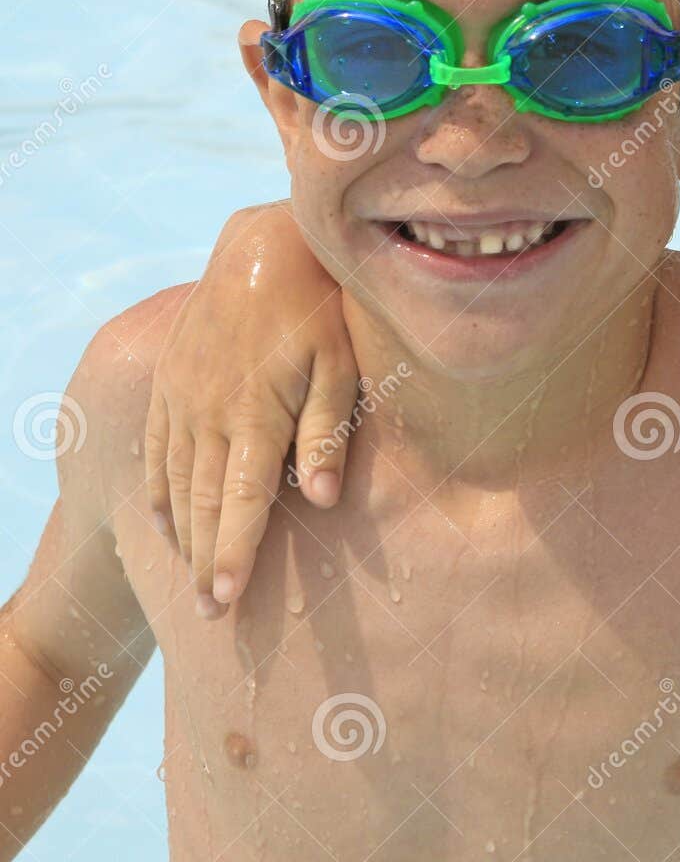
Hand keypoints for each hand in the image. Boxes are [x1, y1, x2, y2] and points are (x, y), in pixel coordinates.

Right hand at [144, 202, 356, 611]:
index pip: (239, 501)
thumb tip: (325, 497)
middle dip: (203, 561)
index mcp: (254, 414)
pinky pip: (157, 446)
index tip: (225, 601)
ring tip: (189, 579)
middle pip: (201, 502)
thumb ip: (329, 431)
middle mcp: (208, 412)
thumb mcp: (340, 364)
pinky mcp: (171, 381)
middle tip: (206, 615)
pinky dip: (158, 488)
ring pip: (176, 480)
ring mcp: (181, 397)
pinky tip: (162, 519)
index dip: (232, 554)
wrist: (261, 247)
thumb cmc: (319, 308)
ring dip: (181, 533)